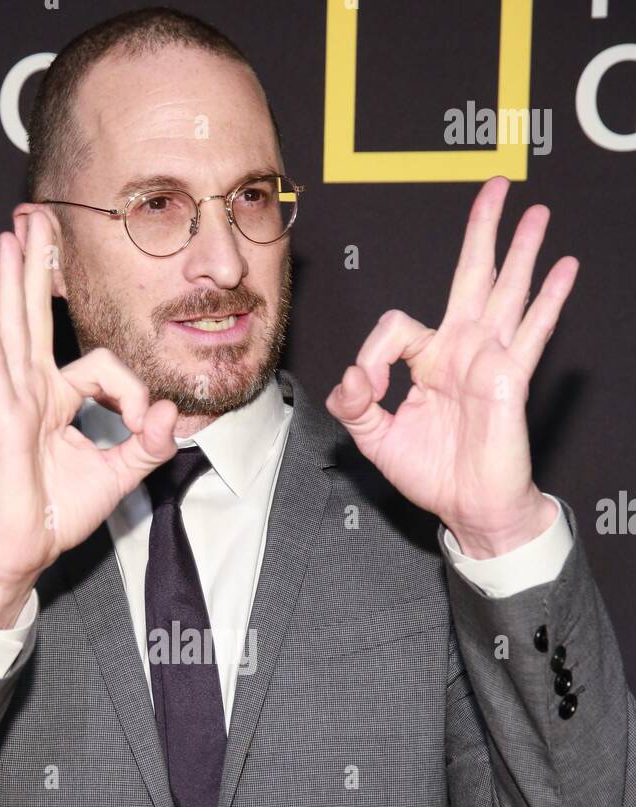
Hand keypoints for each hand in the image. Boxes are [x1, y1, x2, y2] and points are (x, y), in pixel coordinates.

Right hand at [0, 209, 178, 624]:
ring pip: (15, 330)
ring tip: (9, 238)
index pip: (102, 367)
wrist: (24, 550)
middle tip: (36, 218)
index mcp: (57, 399)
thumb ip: (149, 445)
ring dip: (13, 281)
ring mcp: (14, 402)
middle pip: (36, 317)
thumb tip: (174, 414)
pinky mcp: (3, 423)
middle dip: (38, 267)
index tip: (147, 426)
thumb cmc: (58, 512)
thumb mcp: (119, 474)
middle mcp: (32, 391)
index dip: (132, 393)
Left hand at [325, 176, 578, 557]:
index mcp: (428, 362)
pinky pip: (530, 333)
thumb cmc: (432, 474)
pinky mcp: (509, 379)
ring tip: (537, 213)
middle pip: (471, 277)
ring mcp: (488, 361)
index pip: (399, 325)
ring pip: (506, 293)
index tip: (367, 384)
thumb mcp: (376, 439)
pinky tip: (564, 271)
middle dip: (483, 231)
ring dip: (522, 251)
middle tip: (496, 189)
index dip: (375, 349)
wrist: (469, 508)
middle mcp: (461, 353)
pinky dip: (547, 300)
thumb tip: (351, 376)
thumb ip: (356, 405)